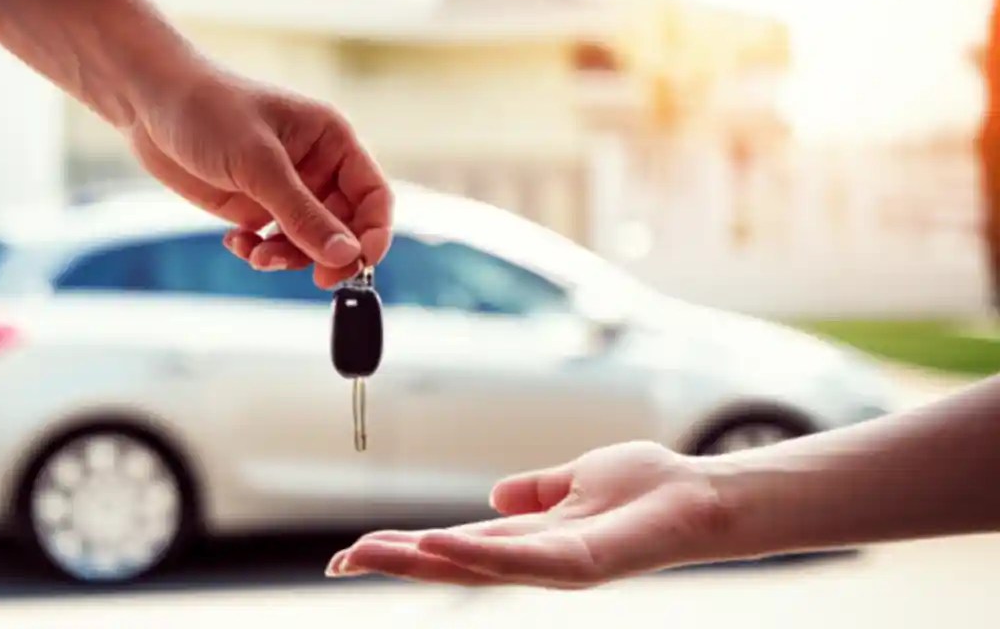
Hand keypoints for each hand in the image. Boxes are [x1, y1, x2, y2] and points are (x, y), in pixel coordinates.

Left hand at [129, 66, 392, 287]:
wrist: (148, 101)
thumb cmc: (208, 110)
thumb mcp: (259, 164)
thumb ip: (303, 214)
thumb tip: (347, 255)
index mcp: (332, 140)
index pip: (374, 195)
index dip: (374, 232)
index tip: (360, 264)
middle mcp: (316, 166)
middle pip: (345, 226)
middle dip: (328, 253)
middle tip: (315, 278)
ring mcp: (285, 188)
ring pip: (309, 241)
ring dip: (289, 257)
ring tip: (256, 255)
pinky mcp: (255, 205)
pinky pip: (275, 242)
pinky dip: (260, 251)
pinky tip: (236, 242)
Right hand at [326, 442, 736, 588]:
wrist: (703, 496)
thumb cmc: (649, 488)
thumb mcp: (575, 479)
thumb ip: (536, 490)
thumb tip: (497, 495)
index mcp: (528, 537)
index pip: (455, 545)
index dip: (407, 549)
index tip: (357, 550)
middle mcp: (535, 558)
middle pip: (452, 563)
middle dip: (397, 563)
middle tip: (343, 561)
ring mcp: (556, 565)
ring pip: (475, 566)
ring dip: (420, 562)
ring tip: (372, 553)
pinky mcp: (582, 562)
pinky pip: (520, 559)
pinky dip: (474, 553)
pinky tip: (436, 543)